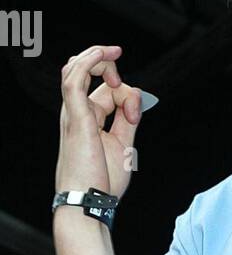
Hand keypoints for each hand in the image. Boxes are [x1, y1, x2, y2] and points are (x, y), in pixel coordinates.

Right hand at [56, 45, 143, 202]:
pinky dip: (89, 61)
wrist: (90, 202)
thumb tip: (135, 97)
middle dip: (113, 73)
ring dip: (101, 60)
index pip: (104, 91)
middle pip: (92, 76)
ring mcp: (73, 114)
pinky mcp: (75, 117)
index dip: (126, 94)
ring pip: (79, 69)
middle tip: (126, 92)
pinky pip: (75, 79)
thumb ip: (129, 120)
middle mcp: (76, 113)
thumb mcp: (124, 146)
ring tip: (116, 61)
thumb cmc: (103, 181)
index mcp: (87, 120)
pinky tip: (105, 52)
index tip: (134, 115)